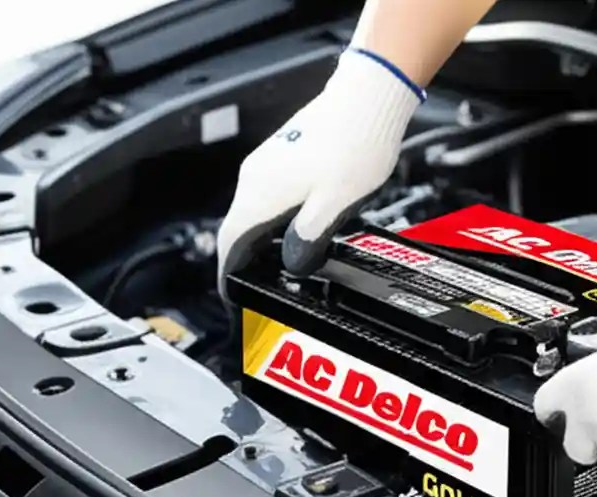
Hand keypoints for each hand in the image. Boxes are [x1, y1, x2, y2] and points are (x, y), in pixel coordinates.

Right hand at [216, 48, 424, 297]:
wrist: (369, 98)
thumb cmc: (356, 147)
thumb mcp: (335, 206)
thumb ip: (307, 239)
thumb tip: (292, 264)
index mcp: (261, 194)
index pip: (231, 244)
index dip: (228, 276)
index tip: (232, 297)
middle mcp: (255, 177)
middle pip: (239, 229)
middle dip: (246, 261)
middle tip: (260, 288)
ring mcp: (267, 162)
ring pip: (254, 212)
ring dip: (262, 239)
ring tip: (281, 264)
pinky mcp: (282, 154)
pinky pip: (268, 196)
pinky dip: (274, 219)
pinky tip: (297, 228)